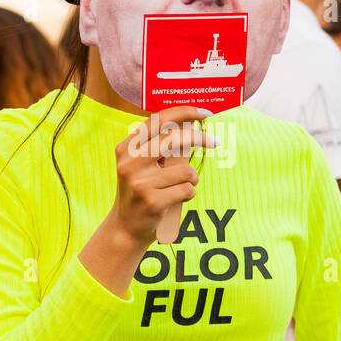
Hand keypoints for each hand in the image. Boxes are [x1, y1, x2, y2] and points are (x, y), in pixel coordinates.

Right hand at [109, 106, 217, 244]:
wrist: (126, 227)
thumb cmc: (143, 190)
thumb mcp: (143, 165)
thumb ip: (160, 146)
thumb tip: (192, 124)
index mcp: (127, 148)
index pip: (158, 119)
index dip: (184, 112)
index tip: (204, 113)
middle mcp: (130, 163)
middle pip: (173, 139)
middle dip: (199, 138)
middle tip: (214, 143)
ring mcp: (140, 183)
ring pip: (185, 170)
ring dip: (192, 178)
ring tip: (183, 186)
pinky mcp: (152, 201)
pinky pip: (187, 189)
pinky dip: (189, 193)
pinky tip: (178, 199)